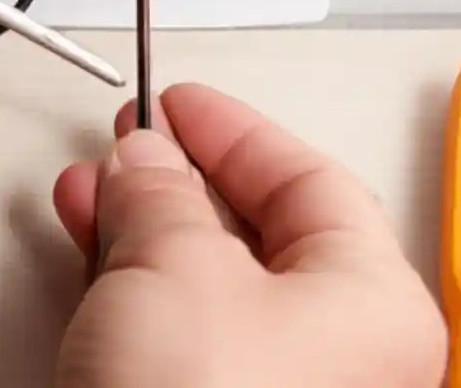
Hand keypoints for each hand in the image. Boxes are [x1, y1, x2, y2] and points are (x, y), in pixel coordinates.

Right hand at [51, 83, 445, 386]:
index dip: (235, 130)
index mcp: (371, 306)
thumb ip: (160, 191)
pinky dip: (128, 277)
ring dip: (142, 222)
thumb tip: (146, 157)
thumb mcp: (176, 264)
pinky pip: (175, 324)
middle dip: (180, 176)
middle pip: (257, 230)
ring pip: (206, 278)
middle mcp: (333, 353)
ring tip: (91, 186)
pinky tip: (89, 246)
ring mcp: (267, 387)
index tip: (179, 102)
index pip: (312, 182)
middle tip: (135, 139)